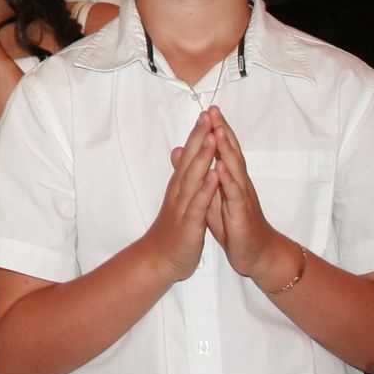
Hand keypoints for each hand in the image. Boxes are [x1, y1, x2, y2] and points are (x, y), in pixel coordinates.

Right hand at [138, 112, 218, 283]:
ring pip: (193, 177)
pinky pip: (199, 203)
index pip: (189, 155)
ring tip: (212, 137)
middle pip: (190, 159)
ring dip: (203, 156)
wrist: (160, 259)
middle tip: (208, 114)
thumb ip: (180, 176)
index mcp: (180, 185)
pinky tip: (214, 174)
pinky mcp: (189, 222)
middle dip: (200, 137)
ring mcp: (183, 206)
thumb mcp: (177, 200)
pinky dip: (206, 187)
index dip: (197, 134)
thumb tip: (180, 153)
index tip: (207, 113)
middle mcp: (179, 191)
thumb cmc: (173, 230)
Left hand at [203, 108, 289, 284]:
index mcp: (230, 179)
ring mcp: (242, 198)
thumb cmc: (234, 224)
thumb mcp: (215, 197)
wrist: (256, 254)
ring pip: (234, 169)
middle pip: (231, 152)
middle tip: (213, 110)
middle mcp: (239, 183)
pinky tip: (221, 168)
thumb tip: (187, 154)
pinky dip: (227, 181)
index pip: (224, 149)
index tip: (207, 109)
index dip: (216, 130)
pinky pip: (234, 196)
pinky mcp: (242, 214)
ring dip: (226, 150)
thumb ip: (204, 175)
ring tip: (217, 131)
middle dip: (222, 131)